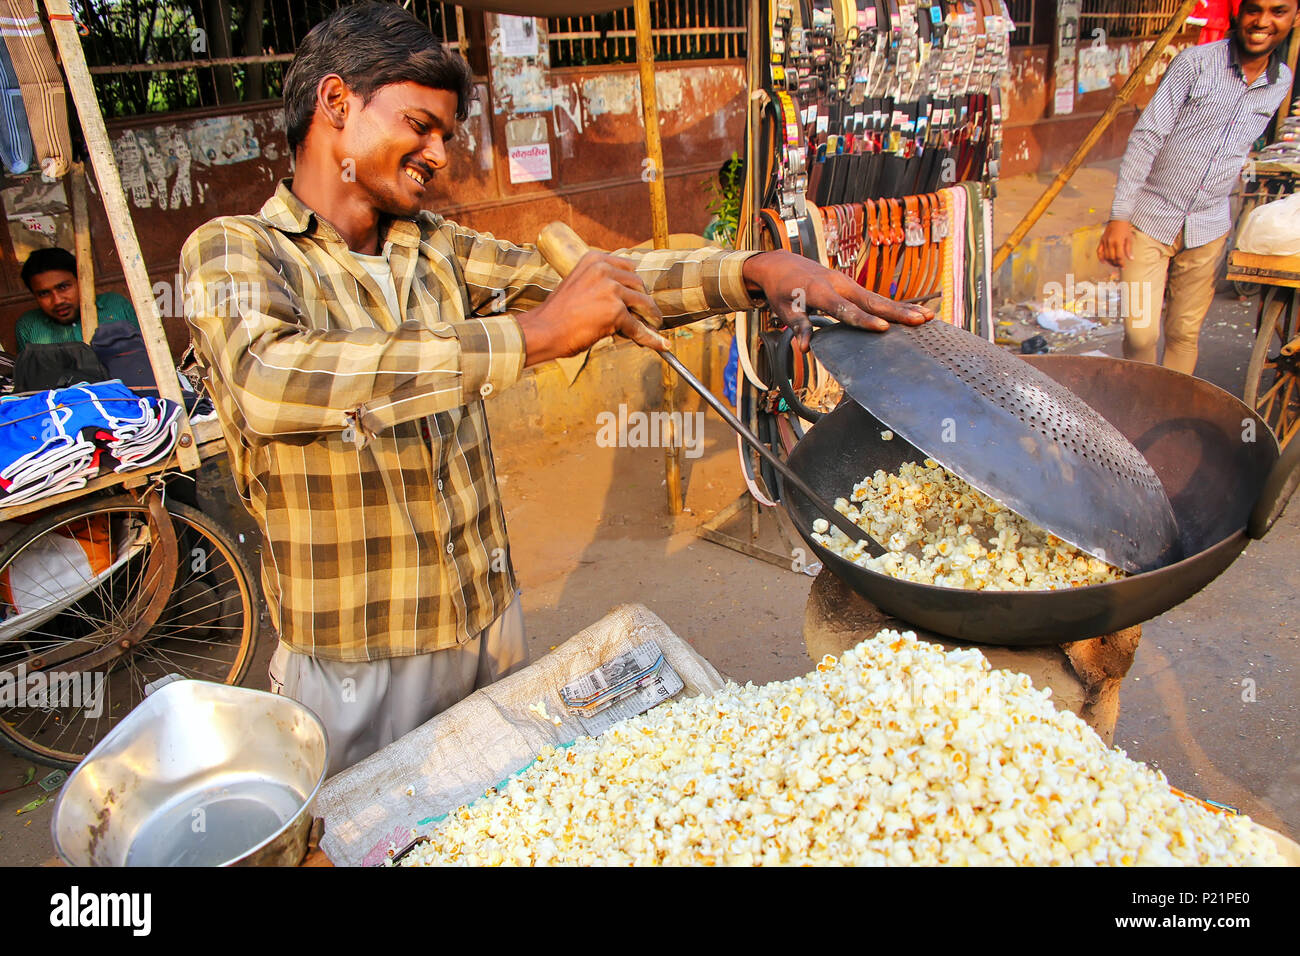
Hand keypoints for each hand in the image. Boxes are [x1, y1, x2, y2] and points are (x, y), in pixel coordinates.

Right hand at [517, 251, 667, 365]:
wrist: (544, 330)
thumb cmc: (557, 313)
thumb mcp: (578, 285)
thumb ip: (600, 285)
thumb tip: (626, 301)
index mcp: (595, 259)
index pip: (627, 267)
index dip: (635, 284)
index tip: (640, 294)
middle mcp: (604, 270)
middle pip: (638, 284)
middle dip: (643, 301)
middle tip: (648, 315)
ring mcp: (611, 290)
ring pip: (642, 303)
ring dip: (650, 317)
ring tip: (654, 326)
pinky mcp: (616, 311)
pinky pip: (638, 327)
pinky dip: (650, 338)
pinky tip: (659, 344)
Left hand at [741, 251, 932, 352]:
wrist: (782, 263)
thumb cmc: (782, 290)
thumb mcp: (784, 309)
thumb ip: (798, 327)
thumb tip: (804, 349)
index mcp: (820, 292)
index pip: (845, 310)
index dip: (864, 321)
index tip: (884, 329)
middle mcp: (839, 285)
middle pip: (871, 302)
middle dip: (897, 313)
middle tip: (920, 320)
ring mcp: (847, 284)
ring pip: (878, 299)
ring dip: (903, 309)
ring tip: (928, 317)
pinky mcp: (851, 287)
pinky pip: (875, 298)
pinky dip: (894, 306)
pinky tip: (913, 312)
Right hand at [1097, 220, 1133, 267]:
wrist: (1118, 219)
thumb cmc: (1125, 229)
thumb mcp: (1129, 238)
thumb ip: (1129, 249)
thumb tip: (1131, 259)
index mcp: (1118, 242)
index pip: (1119, 256)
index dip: (1121, 263)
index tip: (1124, 267)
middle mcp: (1110, 243)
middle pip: (1111, 258)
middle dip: (1116, 264)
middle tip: (1119, 266)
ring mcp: (1104, 242)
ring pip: (1105, 256)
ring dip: (1109, 262)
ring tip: (1114, 264)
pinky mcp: (1101, 241)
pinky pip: (1099, 251)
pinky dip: (1100, 257)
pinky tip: (1104, 262)